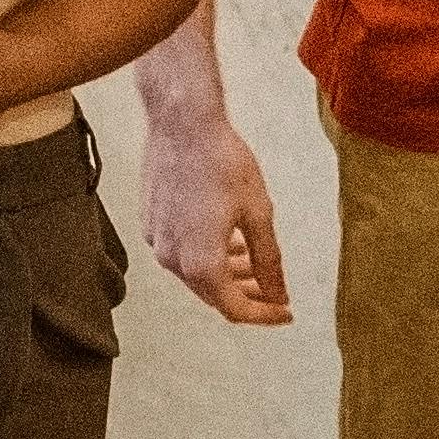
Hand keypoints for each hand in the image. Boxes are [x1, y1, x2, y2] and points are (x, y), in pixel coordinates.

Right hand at [141, 91, 295, 323]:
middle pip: (214, 296)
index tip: (286, 311)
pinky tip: (228, 240)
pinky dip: (208, 256)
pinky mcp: (152, 225)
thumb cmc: (222, 161)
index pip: (236, 309)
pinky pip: (183, 255)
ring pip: (197, 276)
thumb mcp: (259, 214)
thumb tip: (278, 294)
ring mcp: (158, 243)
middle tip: (275, 290)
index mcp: (201, 264)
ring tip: (254, 261)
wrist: (182, 124)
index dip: (265, 314)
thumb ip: (269, 261)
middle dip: (248, 296)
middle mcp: (173, 260)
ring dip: (228, 275)